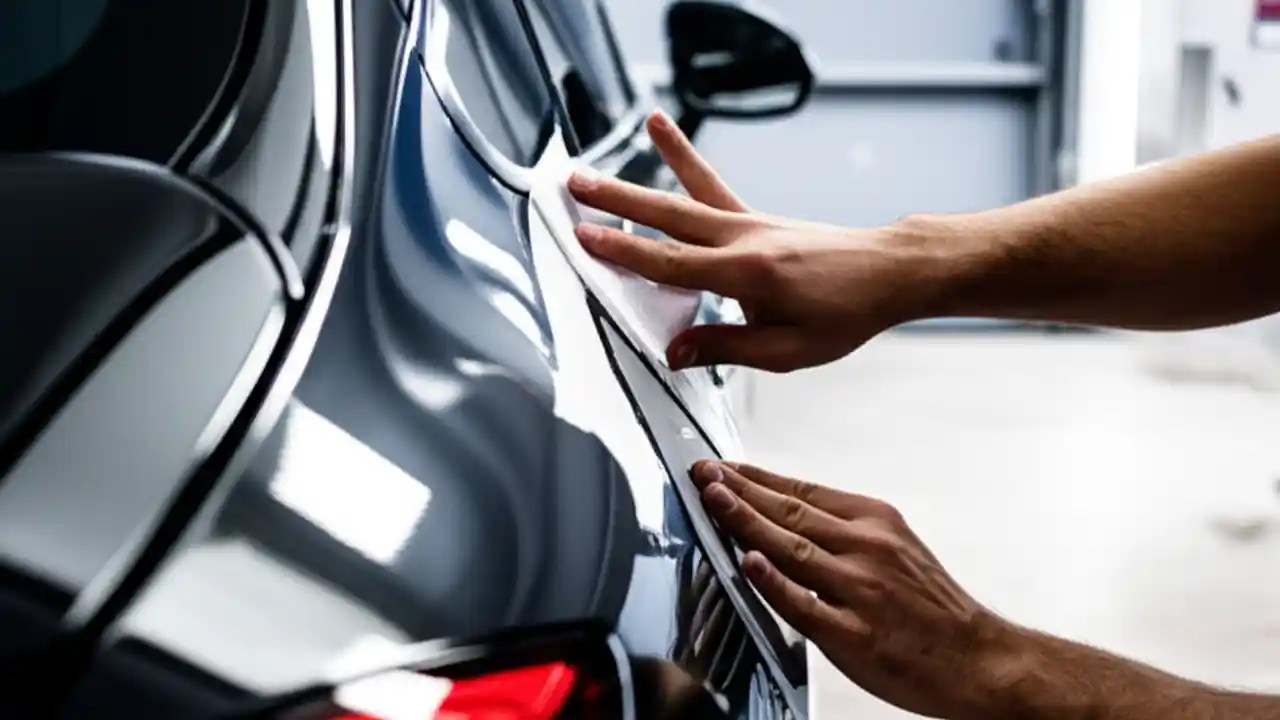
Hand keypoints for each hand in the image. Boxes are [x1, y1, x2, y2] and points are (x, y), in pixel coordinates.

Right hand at [568, 111, 948, 371]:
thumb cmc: (844, 313)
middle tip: (574, 187)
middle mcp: (744, 239)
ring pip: (682, 197)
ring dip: (634, 181)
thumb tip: (674, 351)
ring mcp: (748, 222)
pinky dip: (682, 159)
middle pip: (668, 218)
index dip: (625, 253)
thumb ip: (727, 349)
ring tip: (597, 164)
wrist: (886, 272)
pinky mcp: (754, 217)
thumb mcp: (788, 351)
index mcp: (748, 275)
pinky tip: (659, 130)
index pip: (673, 264)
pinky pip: (710, 186)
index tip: (586, 238)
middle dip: (617, 202)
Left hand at [690, 461, 1025, 719]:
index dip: (757, 477)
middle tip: (704, 472)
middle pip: (790, 512)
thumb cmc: (932, 606)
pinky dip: (774, 581)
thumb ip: (842, 531)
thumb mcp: (896, 546)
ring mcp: (860, 590)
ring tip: (714, 499)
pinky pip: (804, 604)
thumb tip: (783, 515)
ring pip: (791, 547)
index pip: (803, 492)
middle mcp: (867, 547)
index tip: (723, 466)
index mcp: (875, 522)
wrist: (978, 658)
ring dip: (745, 519)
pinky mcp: (854, 633)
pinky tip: (748, 562)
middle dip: (740, 489)